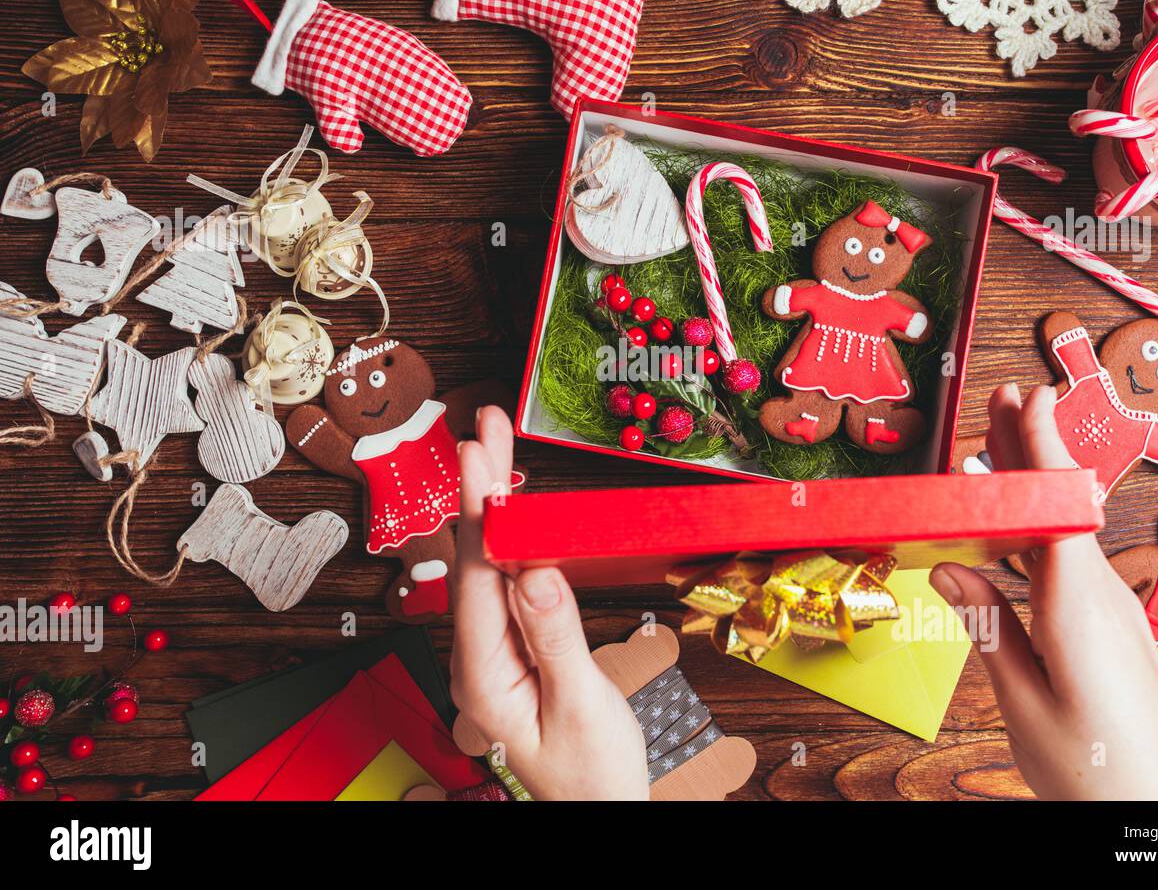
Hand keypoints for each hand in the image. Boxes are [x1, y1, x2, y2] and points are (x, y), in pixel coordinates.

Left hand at [449, 406, 648, 799]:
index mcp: (483, 674)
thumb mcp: (580, 707)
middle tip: (485, 426)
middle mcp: (477, 658)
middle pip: (474, 558)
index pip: (477, 575)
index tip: (478, 455)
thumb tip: (536, 568)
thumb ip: (556, 637)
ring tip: (497, 448)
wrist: (597, 817)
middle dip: (480, 488)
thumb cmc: (591, 780)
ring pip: (488, 565)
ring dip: (493, 505)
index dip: (480, 509)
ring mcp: (493, 652)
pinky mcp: (512, 649)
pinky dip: (511, 538)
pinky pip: (505, 583)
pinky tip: (515, 510)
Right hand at [930, 384, 1157, 799]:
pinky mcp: (1109, 633)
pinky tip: (1011, 536)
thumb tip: (949, 566)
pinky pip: (1068, 567)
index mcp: (1077, 606)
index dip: (1040, 444)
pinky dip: (1036, 536)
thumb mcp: (1022, 699)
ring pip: (1063, 535)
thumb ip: (988, 624)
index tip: (1025, 394)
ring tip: (995, 455)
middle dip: (1031, 449)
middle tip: (1002, 399)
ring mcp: (1110, 615)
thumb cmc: (1092, 767)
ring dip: (1028, 493)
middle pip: (1060, 506)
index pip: (1054, 504)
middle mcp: (1101, 598)